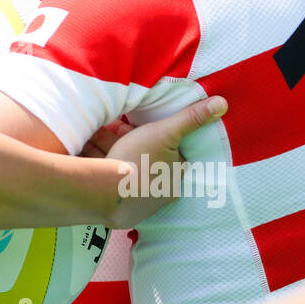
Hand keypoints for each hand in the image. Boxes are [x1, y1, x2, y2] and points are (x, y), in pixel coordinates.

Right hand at [103, 96, 226, 227]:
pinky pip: (102, 174)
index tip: (141, 125)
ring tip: (93, 131)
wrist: (103, 192)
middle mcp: (153, 193)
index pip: (167, 154)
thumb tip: (222, 103)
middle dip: (126, 140)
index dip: (155, 136)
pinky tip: (83, 146)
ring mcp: (129, 198)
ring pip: (120, 166)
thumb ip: (191, 118)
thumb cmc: (140, 161)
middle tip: (112, 125)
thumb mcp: (166, 132)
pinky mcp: (106, 200)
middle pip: (141, 158)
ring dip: (106, 147)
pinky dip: (93, 159)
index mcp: (172, 180)